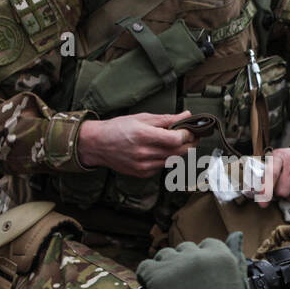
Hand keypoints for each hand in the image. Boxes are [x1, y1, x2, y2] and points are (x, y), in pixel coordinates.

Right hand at [76, 111, 195, 176]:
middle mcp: (144, 153)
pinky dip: (166, 158)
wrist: (98, 144)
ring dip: (178, 151)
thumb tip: (185, 115)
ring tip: (175, 141)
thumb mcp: (141, 118)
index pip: (176, 139)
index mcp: (144, 135)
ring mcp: (143, 166)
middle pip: (179, 151)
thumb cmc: (118, 128)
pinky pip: (162, 166)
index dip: (188, 134)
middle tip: (192, 135)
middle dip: (189, 143)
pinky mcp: (142, 173)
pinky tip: (159, 150)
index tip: (191, 129)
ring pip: (173, 160)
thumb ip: (166, 119)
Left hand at [137, 238, 248, 288]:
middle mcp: (198, 255)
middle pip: (185, 248)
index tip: (199, 275)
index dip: (202, 259)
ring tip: (167, 287)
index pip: (207, 244)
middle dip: (183, 262)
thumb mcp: (240, 284)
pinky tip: (151, 287)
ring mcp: (177, 264)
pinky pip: (144, 267)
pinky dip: (145, 276)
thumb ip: (236, 257)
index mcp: (220, 255)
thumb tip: (236, 235)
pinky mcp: (158, 276)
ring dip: (165, 267)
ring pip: (164, 255)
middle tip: (182, 284)